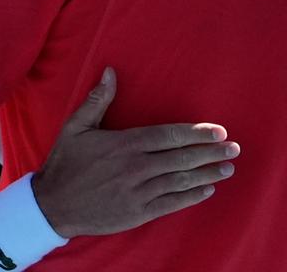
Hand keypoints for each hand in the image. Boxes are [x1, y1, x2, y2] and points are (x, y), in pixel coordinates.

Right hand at [31, 68, 238, 237]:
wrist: (53, 205)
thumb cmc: (66, 163)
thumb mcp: (76, 127)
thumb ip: (97, 100)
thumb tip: (110, 72)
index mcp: (125, 144)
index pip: (169, 135)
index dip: (196, 133)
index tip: (218, 130)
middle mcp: (136, 168)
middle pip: (182, 158)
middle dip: (211, 152)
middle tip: (233, 148)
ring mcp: (138, 192)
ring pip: (181, 181)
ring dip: (207, 174)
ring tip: (227, 168)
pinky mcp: (138, 213)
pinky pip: (171, 204)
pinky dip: (191, 197)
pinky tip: (207, 190)